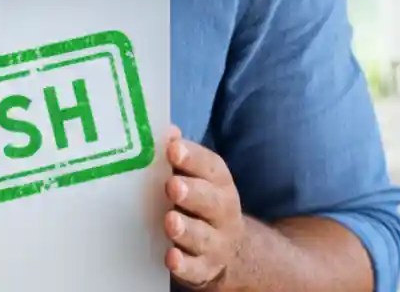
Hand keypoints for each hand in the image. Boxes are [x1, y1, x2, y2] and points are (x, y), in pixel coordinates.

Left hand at [162, 125, 245, 289]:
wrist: (231, 251)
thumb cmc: (202, 204)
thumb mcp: (198, 178)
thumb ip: (181, 155)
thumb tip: (168, 131)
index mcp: (220, 184)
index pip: (211, 167)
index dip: (193, 157)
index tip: (173, 149)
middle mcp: (222, 213)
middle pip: (210, 202)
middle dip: (192, 192)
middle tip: (172, 186)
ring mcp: (216, 243)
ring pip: (202, 236)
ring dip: (186, 229)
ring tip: (170, 220)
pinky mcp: (205, 269)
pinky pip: (195, 269)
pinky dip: (184, 265)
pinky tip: (172, 257)